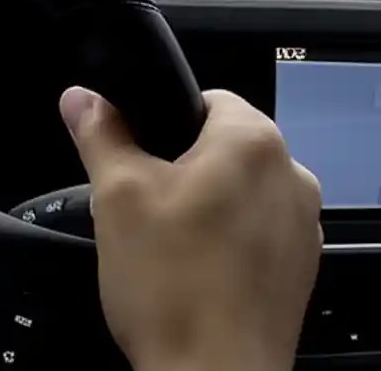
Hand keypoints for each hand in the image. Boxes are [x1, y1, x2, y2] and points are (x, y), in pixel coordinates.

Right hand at [60, 87, 321, 370]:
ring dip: (201, 206)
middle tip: (139, 207)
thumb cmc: (169, 284)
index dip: (159, 121)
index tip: (133, 155)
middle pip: (220, 148)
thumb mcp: (116, 194)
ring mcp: (301, 226)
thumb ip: (99, 134)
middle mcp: (292, 177)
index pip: (205, 98)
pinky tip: (189, 271)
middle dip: (177, 169)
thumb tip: (81, 98)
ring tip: (162, 245)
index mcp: (253, 142)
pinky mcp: (297, 267)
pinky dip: (222, 242)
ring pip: (235, 192)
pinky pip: (252, 233)